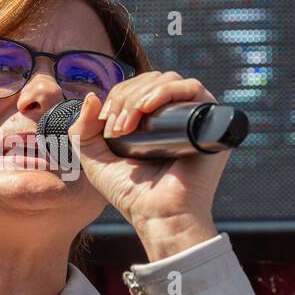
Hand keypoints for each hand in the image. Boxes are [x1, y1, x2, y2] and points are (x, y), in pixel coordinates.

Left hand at [69, 71, 226, 260]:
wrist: (158, 215)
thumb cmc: (131, 193)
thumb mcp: (95, 159)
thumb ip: (83, 130)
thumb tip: (92, 96)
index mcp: (154, 120)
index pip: (136, 86)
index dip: (117, 96)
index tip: (106, 124)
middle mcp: (176, 114)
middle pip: (150, 80)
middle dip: (125, 98)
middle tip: (116, 129)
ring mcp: (194, 115)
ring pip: (168, 80)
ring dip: (139, 96)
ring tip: (127, 126)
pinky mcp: (210, 120)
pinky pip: (193, 88)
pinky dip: (166, 91)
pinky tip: (147, 108)